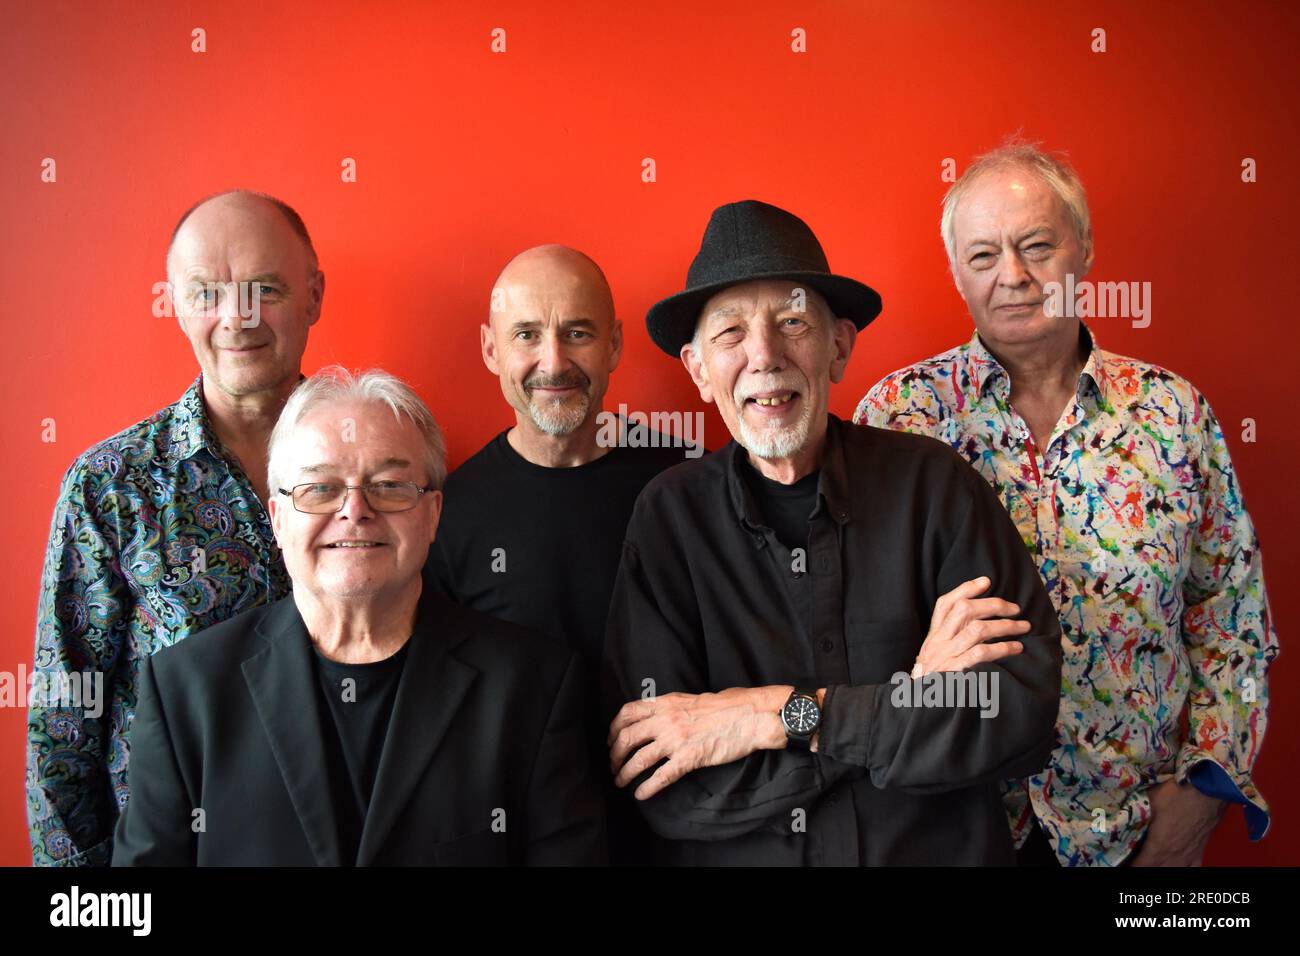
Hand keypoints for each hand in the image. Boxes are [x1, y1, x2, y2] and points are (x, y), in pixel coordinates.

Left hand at [607, 686, 788, 799]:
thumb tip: (658, 716)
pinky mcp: (689, 758)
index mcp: (666, 703)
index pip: (627, 713)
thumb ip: (671, 707)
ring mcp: (676, 739)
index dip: (613, 728)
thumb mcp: (691, 699)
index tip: (611, 741)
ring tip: (620, 782)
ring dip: (625, 773)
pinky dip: (647, 787)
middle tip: (613, 766)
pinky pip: (661, 776)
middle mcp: (666, 720)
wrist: (750, 716)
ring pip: (639, 759)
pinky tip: (641, 795)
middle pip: (627, 738)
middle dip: (614, 755)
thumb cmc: (727, 706)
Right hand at [913, 576, 1029, 674]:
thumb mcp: (935, 655)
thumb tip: (979, 622)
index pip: (945, 604)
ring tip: (1023, 627)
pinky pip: (981, 654)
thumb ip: (950, 639)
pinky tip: (1016, 648)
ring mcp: (946, 656)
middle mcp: (938, 642)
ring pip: (977, 629)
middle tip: (1015, 608)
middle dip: (993, 604)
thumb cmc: (933, 681)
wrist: (918, 707)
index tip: (986, 581)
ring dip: (1004, 625)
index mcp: (933, 636)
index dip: (965, 589)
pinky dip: (1002, 648)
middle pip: (964, 610)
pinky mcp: (956, 672)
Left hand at [1130, 778, 1225, 865]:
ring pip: (1173, 870)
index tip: (1123, 862)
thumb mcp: (1149, 799)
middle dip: (1144, 866)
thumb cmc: (1176, 794)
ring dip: (1161, 867)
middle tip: (1134, 861)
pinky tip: (1176, 865)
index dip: (1130, 865)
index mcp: (1159, 845)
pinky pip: (1192, 868)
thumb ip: (1136, 811)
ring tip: (1152, 863)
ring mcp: (1189, 854)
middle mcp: (1174, 855)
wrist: (1208, 790)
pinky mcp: (1200, 850)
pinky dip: (1182, 868)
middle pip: (1156, 869)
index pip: (1141, 865)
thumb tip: (1122, 813)